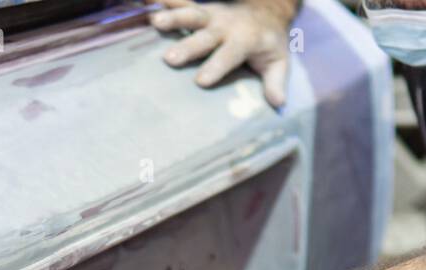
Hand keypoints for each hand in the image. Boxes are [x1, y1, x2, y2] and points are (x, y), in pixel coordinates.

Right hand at [151, 0, 293, 107]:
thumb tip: (278, 103)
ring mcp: (212, 15)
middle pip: (206, 35)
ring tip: (155, 22)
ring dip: (173, 17)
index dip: (217, 66)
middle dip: (188, 46)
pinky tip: (147, 2)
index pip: (230, 54)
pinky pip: (182, 2)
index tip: (201, 81)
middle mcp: (227, 25)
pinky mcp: (202, 9)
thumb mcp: (279, 62)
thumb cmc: (269, 44)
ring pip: (192, 14)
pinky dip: (165, 0)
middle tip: (169, 59)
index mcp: (246, 40)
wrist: (267, 11)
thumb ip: (276, 82)